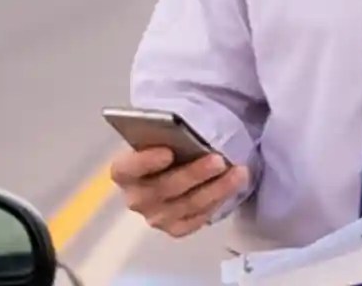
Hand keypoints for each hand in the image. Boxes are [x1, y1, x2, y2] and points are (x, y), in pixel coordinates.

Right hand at [109, 147, 249, 237]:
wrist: (170, 169)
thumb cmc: (164, 146)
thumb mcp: (160, 135)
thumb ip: (166, 135)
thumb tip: (187, 132)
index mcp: (123, 171)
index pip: (127, 168)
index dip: (145, 161)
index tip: (168, 151)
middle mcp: (136, 198)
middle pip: (164, 188)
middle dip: (194, 174)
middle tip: (218, 160)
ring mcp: (156, 217)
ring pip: (188, 205)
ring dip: (216, 188)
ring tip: (238, 172)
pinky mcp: (176, 228)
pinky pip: (199, 217)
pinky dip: (218, 201)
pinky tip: (234, 186)